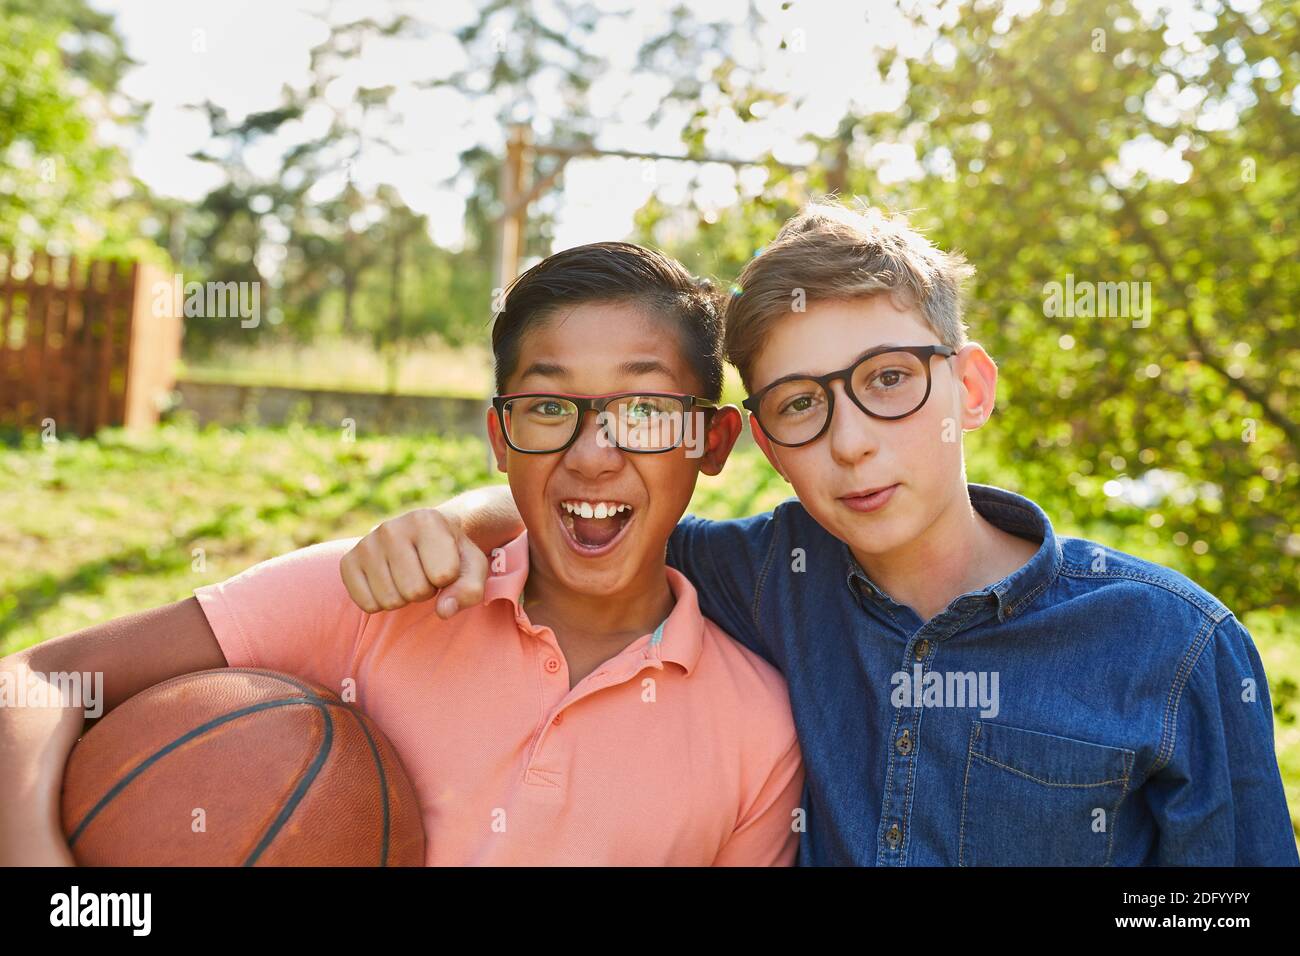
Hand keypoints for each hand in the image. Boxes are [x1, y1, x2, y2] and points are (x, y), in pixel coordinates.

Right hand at [341, 508, 488, 617]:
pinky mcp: (348, 561)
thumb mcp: (473, 567)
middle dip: (426, 591)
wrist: (422, 538)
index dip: (449, 579)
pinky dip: (382, 603)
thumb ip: (470, 589)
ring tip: (408, 575)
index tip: (445, 564)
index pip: (443, 575)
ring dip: (404, 598)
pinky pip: (367, 605)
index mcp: (426, 519)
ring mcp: (366, 543)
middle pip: (415, 591)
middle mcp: (391, 527)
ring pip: (390, 601)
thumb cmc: (451, 554)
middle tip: (425, 573)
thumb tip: (444, 610)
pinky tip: (388, 582)